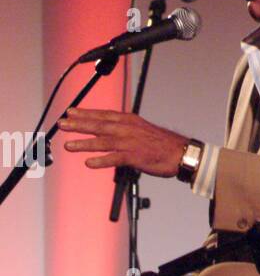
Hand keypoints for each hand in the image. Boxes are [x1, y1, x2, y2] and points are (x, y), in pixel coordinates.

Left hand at [58, 110, 187, 176]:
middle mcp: (127, 129)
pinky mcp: (135, 157)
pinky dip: (101, 161)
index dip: (85, 113)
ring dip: (84, 143)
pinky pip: (114, 158)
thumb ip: (125, 129)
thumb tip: (110, 131)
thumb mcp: (142, 129)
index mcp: (128, 120)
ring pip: (102, 141)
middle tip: (62, 124)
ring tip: (68, 145)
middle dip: (78, 125)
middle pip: (98, 125)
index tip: (70, 112)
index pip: (102, 115)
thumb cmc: (162, 143)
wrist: (180, 152)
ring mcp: (130, 142)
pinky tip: (89, 163)